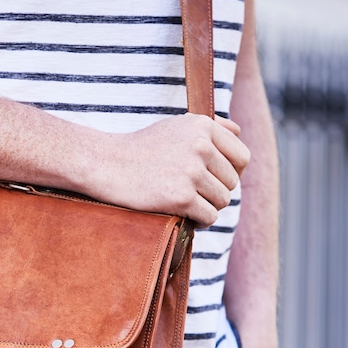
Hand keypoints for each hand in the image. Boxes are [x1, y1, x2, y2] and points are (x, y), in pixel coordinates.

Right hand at [89, 114, 250, 226]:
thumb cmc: (139, 148)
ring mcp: (192, 172)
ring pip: (222, 201)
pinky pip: (209, 216)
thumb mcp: (175, 126)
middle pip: (232, 182)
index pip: (242, 157)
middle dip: (217, 192)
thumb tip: (238, 129)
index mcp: (203, 127)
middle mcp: (201, 146)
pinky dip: (200, 221)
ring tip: (189, 207)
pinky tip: (187, 218)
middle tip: (197, 197)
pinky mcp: (181, 196)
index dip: (233, 174)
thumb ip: (209, 127)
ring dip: (207, 208)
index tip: (216, 182)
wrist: (105, 164)